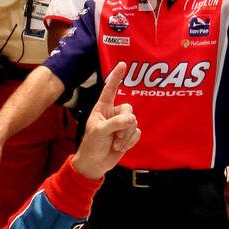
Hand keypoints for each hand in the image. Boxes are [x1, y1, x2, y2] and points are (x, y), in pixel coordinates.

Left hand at [72, 62, 139, 179]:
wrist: (94, 164)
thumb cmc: (91, 146)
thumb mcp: (99, 132)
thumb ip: (115, 123)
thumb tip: (132, 119)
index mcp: (102, 108)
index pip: (110, 89)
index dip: (116, 77)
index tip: (122, 64)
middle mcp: (113, 114)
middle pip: (129, 109)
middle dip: (124, 124)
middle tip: (115, 136)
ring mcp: (121, 124)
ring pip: (134, 122)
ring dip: (125, 136)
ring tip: (115, 144)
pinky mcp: (128, 135)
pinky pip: (137, 133)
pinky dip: (130, 141)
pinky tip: (120, 147)